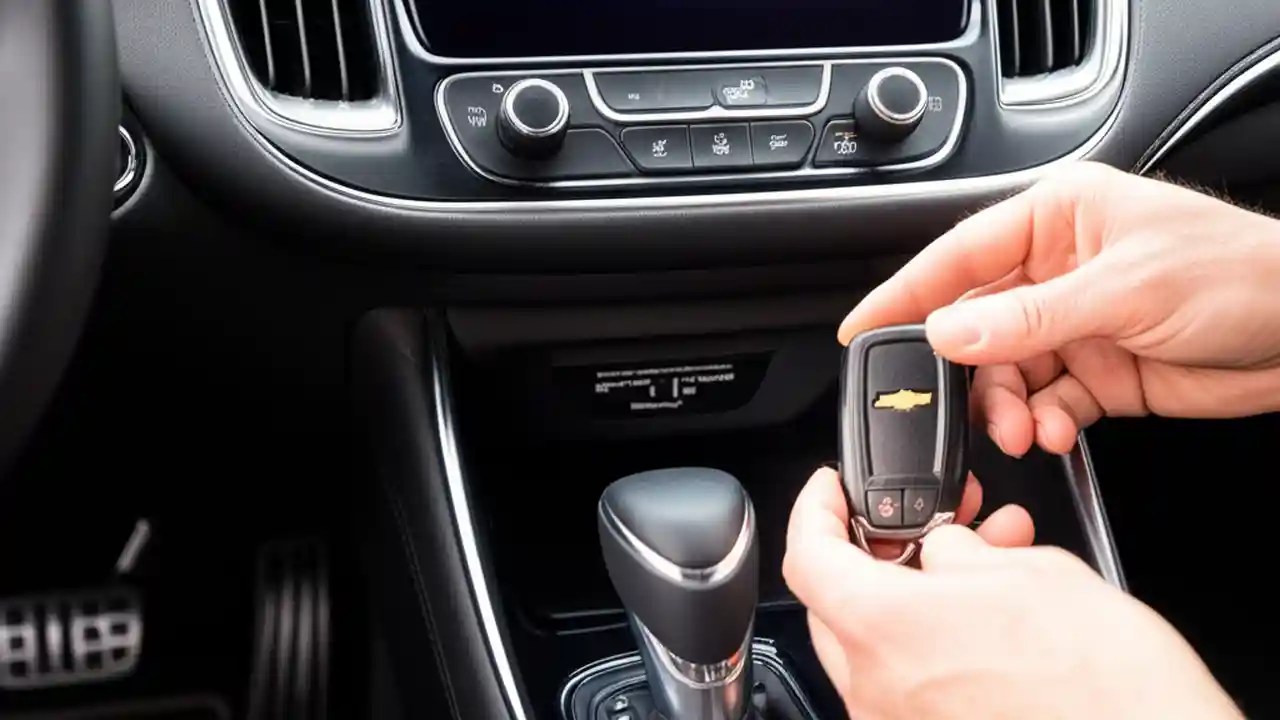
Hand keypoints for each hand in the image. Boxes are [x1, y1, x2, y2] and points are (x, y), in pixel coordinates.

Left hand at [783, 468, 1240, 719]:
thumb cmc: (1108, 685)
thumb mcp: (1031, 572)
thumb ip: (959, 550)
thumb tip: (942, 550)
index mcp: (883, 628)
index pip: (806, 556)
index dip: (814, 510)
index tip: (831, 490)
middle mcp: (876, 688)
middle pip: (837, 604)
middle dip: (880, 554)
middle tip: (930, 526)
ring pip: (877, 646)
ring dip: (918, 598)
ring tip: (987, 566)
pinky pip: (910, 685)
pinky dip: (935, 645)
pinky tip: (988, 622)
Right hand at [839, 162, 1279, 455]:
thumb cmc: (1241, 275)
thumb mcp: (1125, 290)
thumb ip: (1029, 318)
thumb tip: (948, 333)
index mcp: (1057, 219)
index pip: (957, 256)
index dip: (903, 295)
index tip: (860, 331)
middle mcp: (1057, 268)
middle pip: (974, 324)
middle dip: (965, 373)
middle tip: (962, 407)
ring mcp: (1076, 323)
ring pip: (1005, 373)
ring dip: (1006, 407)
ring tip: (1024, 428)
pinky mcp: (1098, 372)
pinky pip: (1045, 403)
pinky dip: (1044, 423)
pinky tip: (1058, 431)